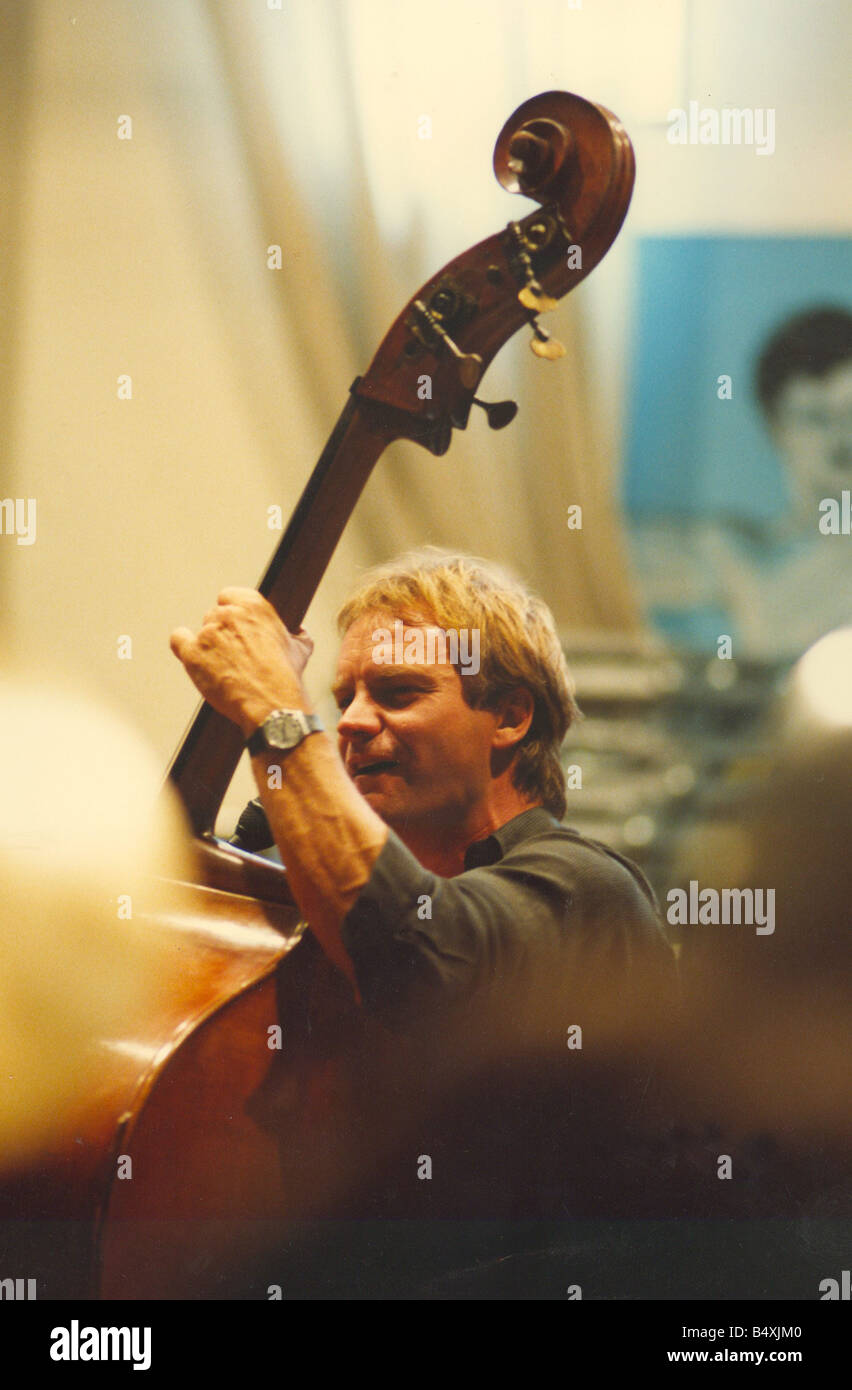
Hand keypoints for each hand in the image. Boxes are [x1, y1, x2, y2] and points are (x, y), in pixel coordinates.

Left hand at [170, 588, 313, 735]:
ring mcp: (208, 633)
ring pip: (200, 632)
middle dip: (222, 633)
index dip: (232, 613)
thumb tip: (298, 633)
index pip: (229, 596)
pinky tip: (195, 658)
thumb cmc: (285, 678)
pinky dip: (184, 647)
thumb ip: (295, 635)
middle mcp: (228, 614)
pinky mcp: (192, 653)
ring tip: (223, 668)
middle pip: (214, 615)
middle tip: (234, 655)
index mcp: (253, 605)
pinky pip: (179, 640)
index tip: (237, 629)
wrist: (272, 705)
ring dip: (208, 646)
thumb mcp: (299, 650)